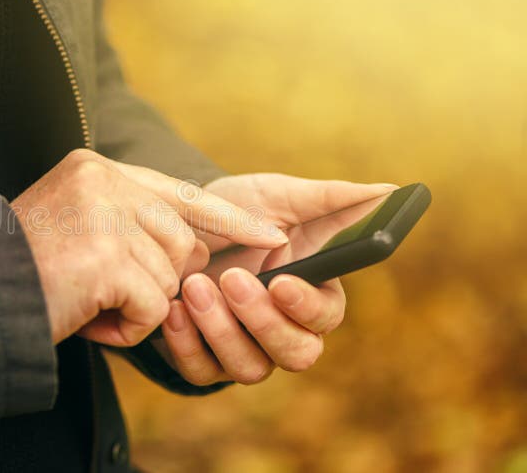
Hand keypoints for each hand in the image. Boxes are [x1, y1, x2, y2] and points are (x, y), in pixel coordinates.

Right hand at [11, 150, 287, 346]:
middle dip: (158, 278)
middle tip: (103, 288)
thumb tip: (194, 249)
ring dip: (135, 304)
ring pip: (168, 276)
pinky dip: (127, 325)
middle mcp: (105, 182)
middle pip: (180, 241)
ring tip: (86, 300)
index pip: (183, 192)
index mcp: (98, 169)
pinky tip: (88, 317)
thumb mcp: (79, 229)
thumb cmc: (25, 270)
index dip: (230, 219)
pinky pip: (152, 305)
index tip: (273, 234)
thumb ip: (132, 224)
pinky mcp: (107, 257)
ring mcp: (106, 216)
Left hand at [157, 174, 396, 383]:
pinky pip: (200, 372)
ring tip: (193, 286)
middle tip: (231, 278)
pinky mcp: (203, 358)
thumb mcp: (278, 197)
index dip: (307, 306)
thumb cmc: (240, 211)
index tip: (281, 281)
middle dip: (263, 321)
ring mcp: (243, 348)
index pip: (326, 317)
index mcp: (310, 293)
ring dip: (221, 330)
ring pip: (249, 369)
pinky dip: (185, 344)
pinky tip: (173, 309)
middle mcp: (283, 329)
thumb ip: (330, 198)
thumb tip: (389, 191)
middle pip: (295, 354)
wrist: (178, 224)